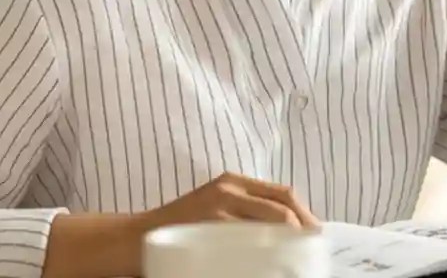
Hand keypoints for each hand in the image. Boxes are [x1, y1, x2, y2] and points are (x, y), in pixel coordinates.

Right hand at [43, 174, 318, 277]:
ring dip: (290, 240)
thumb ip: (242, 218)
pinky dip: (264, 250)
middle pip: (284, 203)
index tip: (316, 236)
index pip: (283, 194)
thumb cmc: (176, 231)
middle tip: (313, 250)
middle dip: (305, 226)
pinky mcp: (206, 223)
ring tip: (298, 258)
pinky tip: (270, 262)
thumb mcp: (214, 216)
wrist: (130, 240)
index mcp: (234, 183)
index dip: (306, 214)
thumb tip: (284, 237)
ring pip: (272, 218)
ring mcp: (218, 204)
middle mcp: (229, 187)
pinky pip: (246, 237)